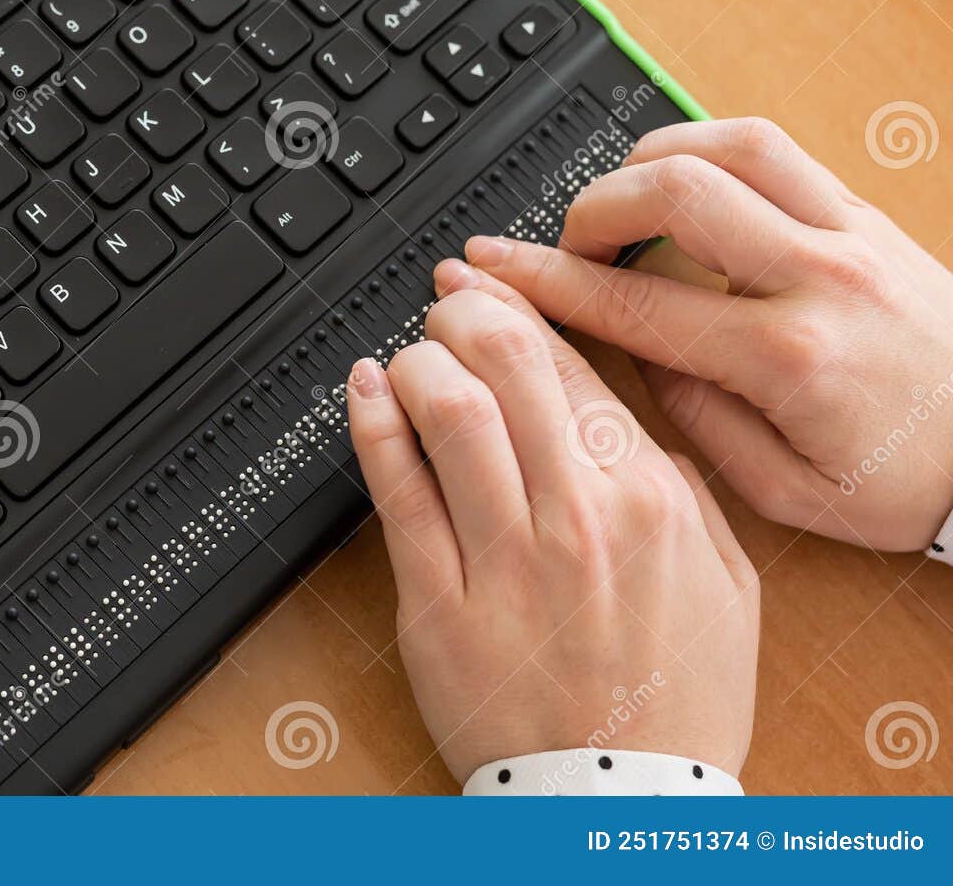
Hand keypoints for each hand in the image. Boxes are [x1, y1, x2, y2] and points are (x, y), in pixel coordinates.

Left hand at [345, 262, 758, 785]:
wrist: (617, 802)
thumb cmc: (671, 698)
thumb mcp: (724, 583)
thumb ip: (681, 487)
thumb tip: (622, 414)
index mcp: (648, 502)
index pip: (573, 367)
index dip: (521, 310)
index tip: (494, 288)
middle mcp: (575, 520)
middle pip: (505, 367)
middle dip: (465, 314)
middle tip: (445, 305)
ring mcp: (502, 561)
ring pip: (447, 413)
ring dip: (418, 359)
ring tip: (410, 353)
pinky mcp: (436, 603)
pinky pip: (396, 491)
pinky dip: (372, 423)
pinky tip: (364, 389)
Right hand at [465, 117, 952, 551]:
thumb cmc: (910, 478)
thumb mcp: (787, 494)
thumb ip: (697, 424)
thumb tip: (639, 354)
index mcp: (790, 359)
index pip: (635, 301)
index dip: (545, 283)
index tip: (490, 269)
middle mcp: (820, 278)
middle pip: (674, 195)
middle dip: (592, 210)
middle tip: (563, 245)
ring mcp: (849, 233)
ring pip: (724, 147)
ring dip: (648, 161)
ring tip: (618, 204)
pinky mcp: (865, 213)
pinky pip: (773, 146)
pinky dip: (706, 147)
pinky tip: (680, 179)